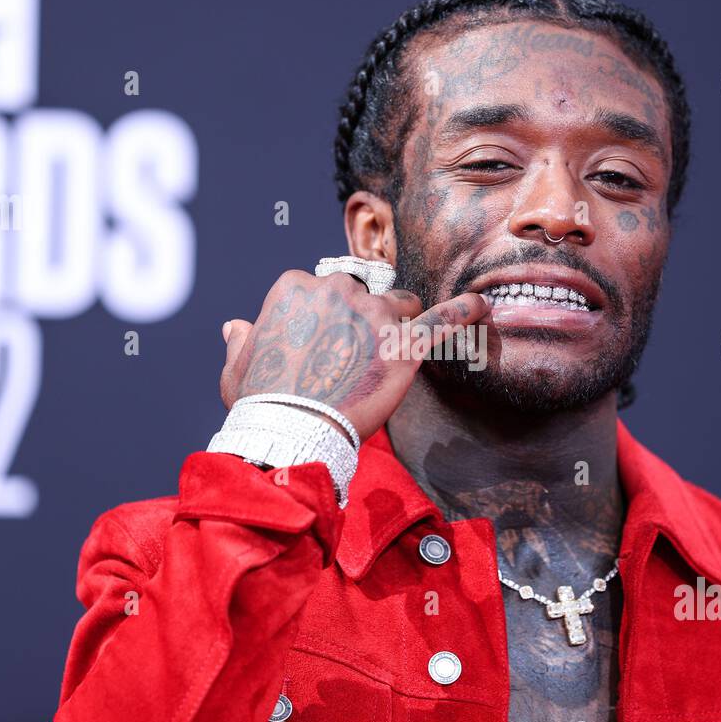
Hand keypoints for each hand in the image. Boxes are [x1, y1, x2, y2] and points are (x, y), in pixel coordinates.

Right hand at [219, 270, 488, 442]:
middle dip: (359, 320)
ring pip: (397, 305)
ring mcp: (373, 316)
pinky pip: (441, 322)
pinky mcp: (403, 346)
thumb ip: (243, 341)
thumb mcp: (237, 368)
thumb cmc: (261, 404)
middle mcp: (337, 291)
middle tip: (350, 358)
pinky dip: (463, 312)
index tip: (316, 346)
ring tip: (386, 356)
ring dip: (395, 324)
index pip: (319, 290)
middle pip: (361, 294)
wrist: (292, 434)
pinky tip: (482, 307)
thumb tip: (237, 326)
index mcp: (296, 287)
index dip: (321, 320)